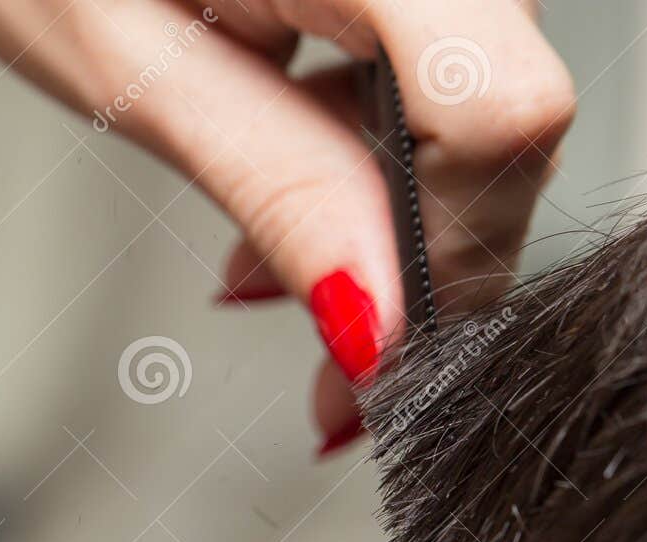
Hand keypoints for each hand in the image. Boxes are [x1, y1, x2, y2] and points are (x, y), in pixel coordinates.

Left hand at [0, 0, 574, 447]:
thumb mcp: (135, 71)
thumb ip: (278, 190)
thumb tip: (379, 328)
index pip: (497, 106)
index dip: (450, 249)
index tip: (378, 347)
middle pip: (511, 117)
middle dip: (425, 263)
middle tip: (336, 367)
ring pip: (491, 108)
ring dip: (401, 223)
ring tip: (275, 273)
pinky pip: (455, 75)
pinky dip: (387, 162)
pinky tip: (305, 190)